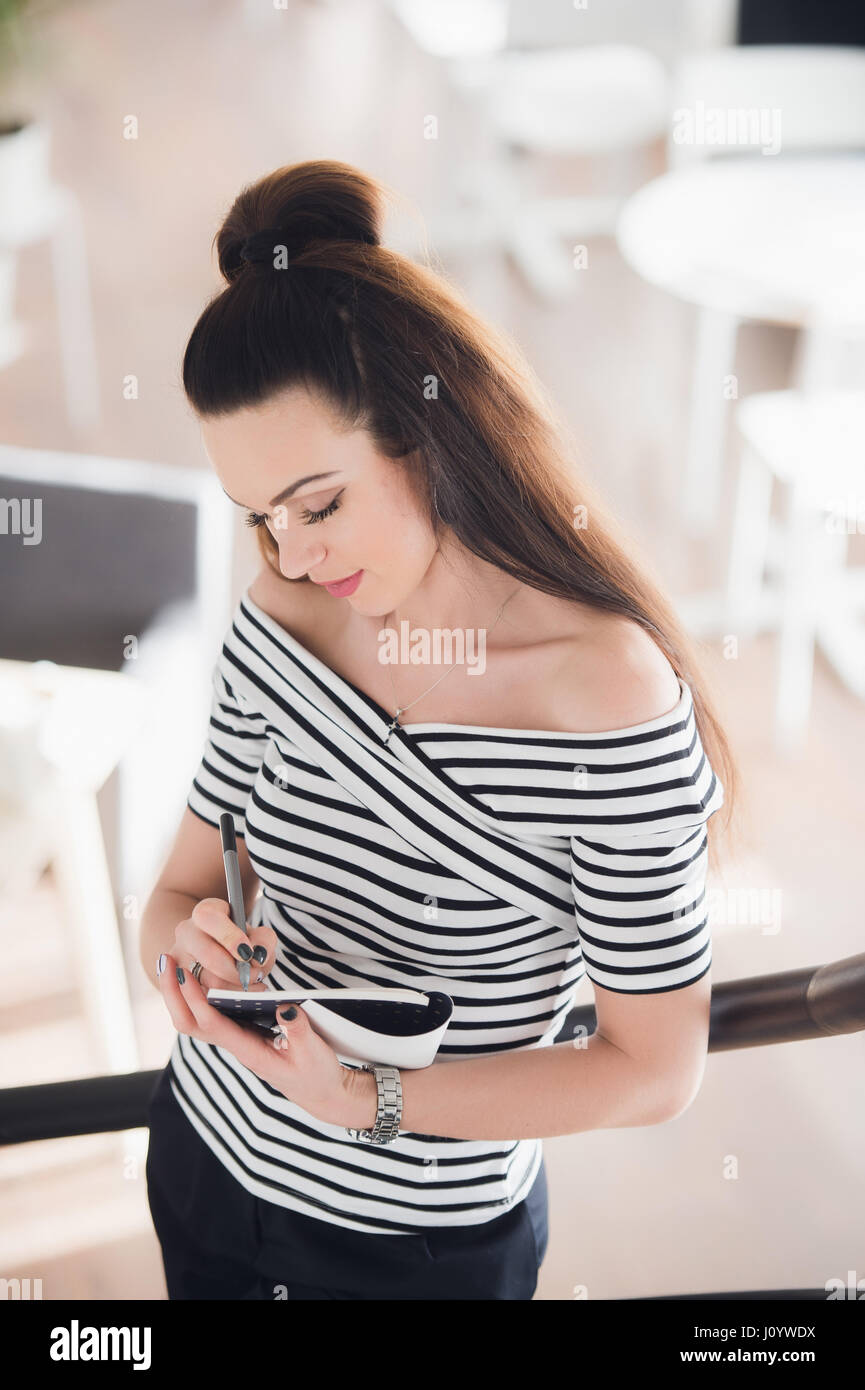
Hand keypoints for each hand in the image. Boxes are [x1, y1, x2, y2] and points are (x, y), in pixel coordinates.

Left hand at [155, 953, 356, 1125]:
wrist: (319, 1092)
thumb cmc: (316, 1075)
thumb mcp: (313, 1054)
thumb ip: (299, 1031)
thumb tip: (286, 1008)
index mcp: (250, 1052)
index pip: (214, 1025)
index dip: (197, 1000)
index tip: (184, 974)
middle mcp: (236, 1045)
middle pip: (191, 1023)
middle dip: (174, 994)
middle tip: (166, 960)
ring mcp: (237, 1039)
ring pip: (197, 1019)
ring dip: (180, 993)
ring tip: (173, 962)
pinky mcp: (243, 1033)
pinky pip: (211, 1014)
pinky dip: (198, 995)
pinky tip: (198, 974)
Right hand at [168, 897, 275, 991]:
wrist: (217, 950)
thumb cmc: (240, 941)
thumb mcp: (256, 934)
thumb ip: (263, 940)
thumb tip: (257, 958)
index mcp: (204, 913)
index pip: (210, 918)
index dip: (231, 937)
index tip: (248, 953)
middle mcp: (185, 933)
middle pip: (209, 956)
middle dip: (238, 971)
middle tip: (256, 975)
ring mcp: (178, 959)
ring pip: (207, 982)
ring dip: (235, 989)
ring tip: (252, 987)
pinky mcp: (178, 984)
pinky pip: (203, 998)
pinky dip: (225, 1001)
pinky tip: (239, 997)